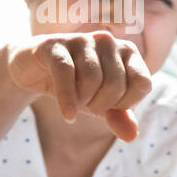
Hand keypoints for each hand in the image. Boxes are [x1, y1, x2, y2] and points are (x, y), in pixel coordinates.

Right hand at [6, 30, 152, 141]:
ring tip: (76, 104)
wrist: (34, 73)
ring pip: (92, 79)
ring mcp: (81, 39)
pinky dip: (67, 100)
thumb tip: (131, 136)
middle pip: (116, 84)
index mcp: (128, 52)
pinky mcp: (54, 45)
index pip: (142, 83)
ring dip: (83, 102)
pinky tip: (68, 115)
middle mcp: (108, 41)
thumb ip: (120, 118)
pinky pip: (66, 74)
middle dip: (101, 105)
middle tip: (88, 106)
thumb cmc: (77, 87)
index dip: (128, 103)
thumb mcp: (102, 105)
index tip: (112, 107)